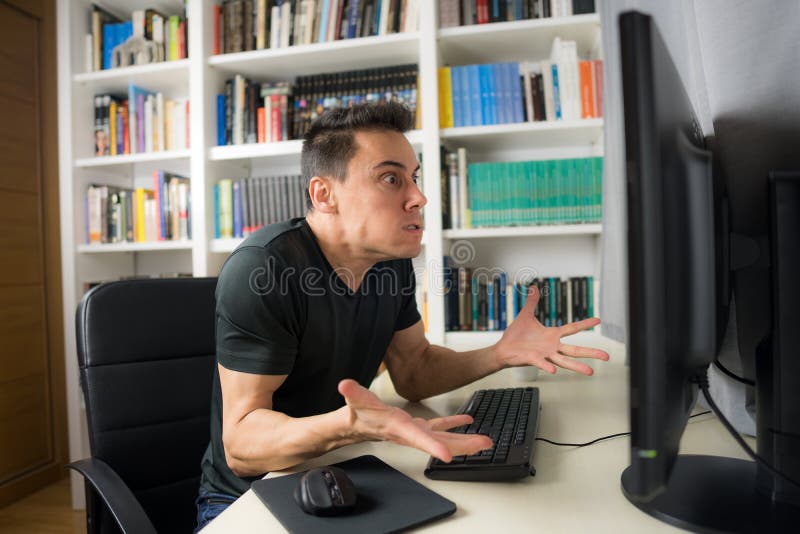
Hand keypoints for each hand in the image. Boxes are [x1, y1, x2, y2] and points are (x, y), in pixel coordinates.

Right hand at [338, 379, 492, 462]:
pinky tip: (467, 421)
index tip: (448, 457)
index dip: (433, 446)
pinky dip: (454, 424)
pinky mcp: (418, 426)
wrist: (356, 425)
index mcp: (399, 427)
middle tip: (484, 446)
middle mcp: (412, 433)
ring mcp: (417, 431)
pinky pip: (439, 427)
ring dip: (465, 439)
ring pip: (444, 438)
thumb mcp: (355, 401)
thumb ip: (352, 393)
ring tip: (485, 441)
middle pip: (440, 443)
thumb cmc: (358, 414)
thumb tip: (344, 385)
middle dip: (463, 446)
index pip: (418, 438)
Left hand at [494, 285, 609, 374]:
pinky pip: (541, 363)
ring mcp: (544, 354)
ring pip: (564, 361)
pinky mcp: (533, 359)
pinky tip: (554, 371)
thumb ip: (532, 302)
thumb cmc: (515, 336)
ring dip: (577, 366)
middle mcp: (551, 347)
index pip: (572, 329)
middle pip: (575, 349)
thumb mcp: (525, 315)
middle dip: (591, 352)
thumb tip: (534, 287)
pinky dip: (547, 367)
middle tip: (607, 356)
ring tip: (591, 371)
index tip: (598, 320)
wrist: (502, 349)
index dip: (585, 324)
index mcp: (551, 335)